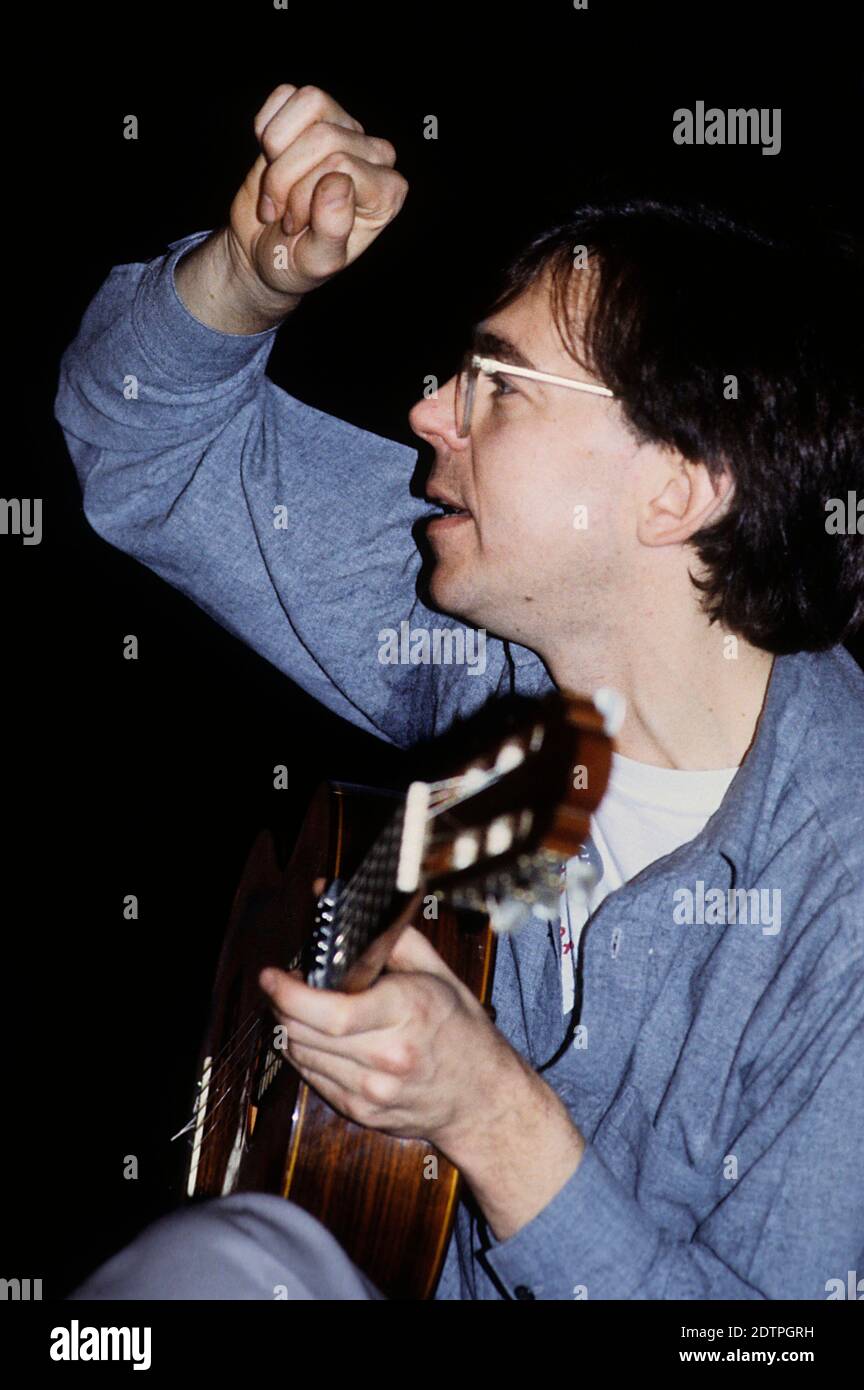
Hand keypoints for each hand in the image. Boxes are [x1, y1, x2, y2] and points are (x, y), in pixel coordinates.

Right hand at [229, 82, 408, 299]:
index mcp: (387, 193)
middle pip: (324, 136)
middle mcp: (375, 155)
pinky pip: (285, 95)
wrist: (263, 250)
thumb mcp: (317, 263)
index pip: (341, 165)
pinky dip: (265, 128)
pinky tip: (269, 159)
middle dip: (285, 178)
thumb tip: (338, 182)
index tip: (295, 229)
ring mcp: (346, 128)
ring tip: (276, 184)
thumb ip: (334, 231)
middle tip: (281, 213)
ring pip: (311, 102)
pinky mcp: (314, 113)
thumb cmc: (296, 261)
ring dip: (276, 148)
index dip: (304, 196)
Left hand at [258, 924, 520, 1153]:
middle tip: (279, 985)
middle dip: (281, 1004)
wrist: (481, 1098)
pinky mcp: (361, 1110)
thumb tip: (347, 906)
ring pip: (301, 1056)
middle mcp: (387, 1056)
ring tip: (297, 1008)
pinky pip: (312, 1078)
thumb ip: (392, 937)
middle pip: (305, 1033)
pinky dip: (304, 1053)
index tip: (273, 975)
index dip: (290, 993)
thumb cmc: (462, 1031)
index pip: (331, 1012)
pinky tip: (315, 1037)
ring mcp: (372, 1089)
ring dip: (288, 1028)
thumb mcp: (438, 973)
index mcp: (408, 1013)